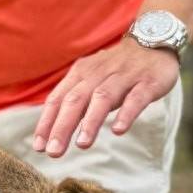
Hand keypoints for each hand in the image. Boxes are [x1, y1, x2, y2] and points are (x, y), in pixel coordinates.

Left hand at [32, 38, 178, 158]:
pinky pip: (135, 98)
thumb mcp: (92, 80)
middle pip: (76, 100)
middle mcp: (99, 73)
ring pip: (103, 98)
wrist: (154, 41)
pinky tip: (118, 130)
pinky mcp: (147, 82)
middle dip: (62, 126)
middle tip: (53, 151)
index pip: (58, 99)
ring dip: (91, 121)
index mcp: (81, 73)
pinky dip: (126, 113)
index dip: (47, 122)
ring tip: (82, 144)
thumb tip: (53, 131)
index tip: (38, 146)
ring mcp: (124, 77)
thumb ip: (75, 103)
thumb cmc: (117, 70)